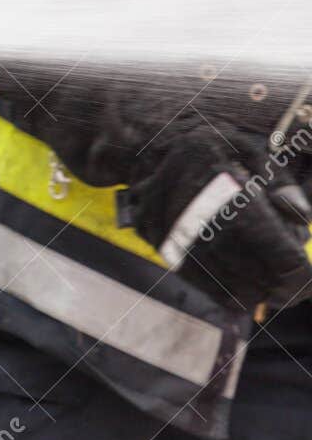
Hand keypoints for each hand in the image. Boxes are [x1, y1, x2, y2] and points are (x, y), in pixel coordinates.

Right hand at [126, 120, 311, 311]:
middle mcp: (192, 205)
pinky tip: (236, 297)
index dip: (290, 264)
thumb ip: (279, 181)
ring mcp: (168, 224)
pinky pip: (189, 272)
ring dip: (246, 291)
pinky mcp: (155, 237)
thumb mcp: (247, 146)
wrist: (143, 142)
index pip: (264, 235)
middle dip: (273, 284)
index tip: (306, 276)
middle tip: (292, 293)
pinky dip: (215, 290)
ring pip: (214, 272)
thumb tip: (302, 216)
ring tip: (268, 296)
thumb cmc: (206, 143)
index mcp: (219, 179)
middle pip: (241, 261)